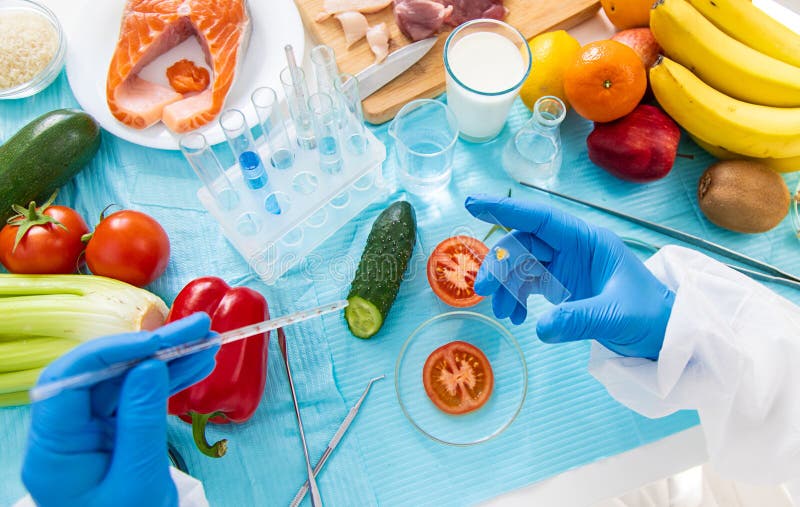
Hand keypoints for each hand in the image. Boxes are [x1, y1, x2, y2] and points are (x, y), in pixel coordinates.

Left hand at [21, 313, 217, 506]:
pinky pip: (139, 397)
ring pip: (126, 381)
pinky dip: (169, 380)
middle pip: (103, 373)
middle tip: (197, 329)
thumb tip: (148, 366)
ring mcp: (90, 432)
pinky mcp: (114, 433)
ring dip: (168, 360)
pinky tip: (197, 365)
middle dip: (152, 348)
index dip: (114, 353)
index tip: (158, 344)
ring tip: (207, 342)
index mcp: (54, 450)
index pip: (70, 380)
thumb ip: (141, 421)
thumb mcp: (137, 480)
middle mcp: (66, 433)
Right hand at [465, 194, 673, 359]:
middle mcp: (573, 248)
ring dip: (506, 286)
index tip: (474, 204)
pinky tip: (518, 318)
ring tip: (504, 313)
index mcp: (588, 241)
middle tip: (484, 290)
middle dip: (501, 263)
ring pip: (522, 264)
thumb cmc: (650, 316)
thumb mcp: (617, 317)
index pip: (540, 218)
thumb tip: (540, 328)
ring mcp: (565, 266)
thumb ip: (578, 321)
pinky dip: (517, 299)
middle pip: (524, 243)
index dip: (506, 208)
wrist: (664, 334)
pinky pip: (527, 285)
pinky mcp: (561, 285)